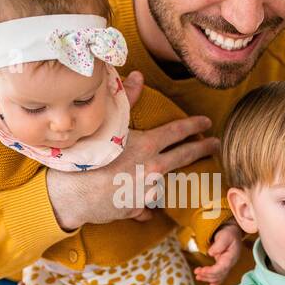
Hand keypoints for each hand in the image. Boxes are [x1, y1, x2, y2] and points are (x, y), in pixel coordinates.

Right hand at [46, 107, 218, 229]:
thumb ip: (126, 100)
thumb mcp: (105, 124)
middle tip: (215, 145)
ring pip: (168, 183)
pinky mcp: (135, 209)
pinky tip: (145, 206)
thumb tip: (138, 76)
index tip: (206, 122)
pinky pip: (145, 205)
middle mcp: (151, 169)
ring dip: (174, 178)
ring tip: (183, 176)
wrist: (69, 194)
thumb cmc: (84, 155)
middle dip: (203, 148)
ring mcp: (146, 191)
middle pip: (184, 156)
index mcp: (146, 146)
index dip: (194, 124)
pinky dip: (145, 204)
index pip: (178, 132)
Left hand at [193, 222, 244, 284]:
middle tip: (196, 273)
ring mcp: (227, 266)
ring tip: (198, 277)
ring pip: (219, 277)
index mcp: (231, 257)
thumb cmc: (229, 234)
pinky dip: (216, 282)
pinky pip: (220, 276)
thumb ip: (219, 245)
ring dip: (208, 278)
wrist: (233, 233)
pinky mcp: (224, 266)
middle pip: (219, 274)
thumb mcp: (225, 236)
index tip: (201, 270)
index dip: (211, 271)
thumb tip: (211, 253)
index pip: (221, 268)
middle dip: (207, 275)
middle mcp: (230, 264)